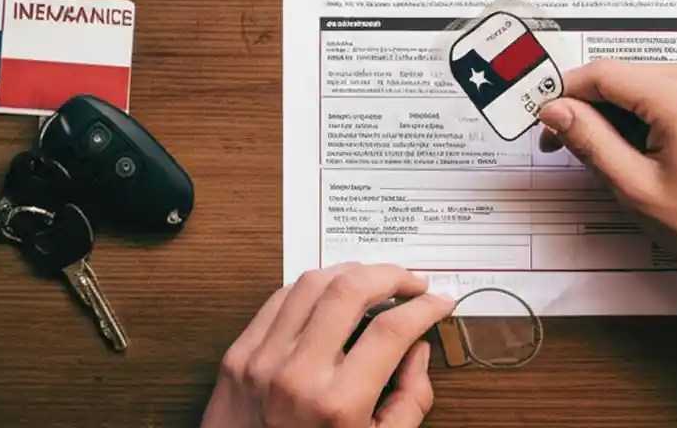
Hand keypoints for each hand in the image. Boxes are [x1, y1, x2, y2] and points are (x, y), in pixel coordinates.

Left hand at [201, 263, 453, 427]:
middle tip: (411, 283)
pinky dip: (311, 287)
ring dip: (351, 272)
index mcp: (338, 404)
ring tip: (374, 281)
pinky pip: (278, 300)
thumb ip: (410, 400)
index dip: (424, 308)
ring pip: (311, 283)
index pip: (391, 331)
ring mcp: (261, 361)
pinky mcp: (237, 356)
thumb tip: (418, 348)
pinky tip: (330, 294)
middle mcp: (297, 375)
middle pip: (350, 290)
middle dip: (390, 275)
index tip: (439, 302)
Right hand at [537, 60, 676, 305]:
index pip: (604, 74)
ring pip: (643, 85)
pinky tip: (635, 151)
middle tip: (562, 144)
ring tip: (603, 158)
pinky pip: (667, 94)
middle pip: (623, 76)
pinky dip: (643, 116)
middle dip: (589, 107)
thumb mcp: (634, 186)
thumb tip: (555, 110)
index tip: (543, 120)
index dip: (566, 94)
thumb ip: (590, 140)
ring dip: (615, 114)